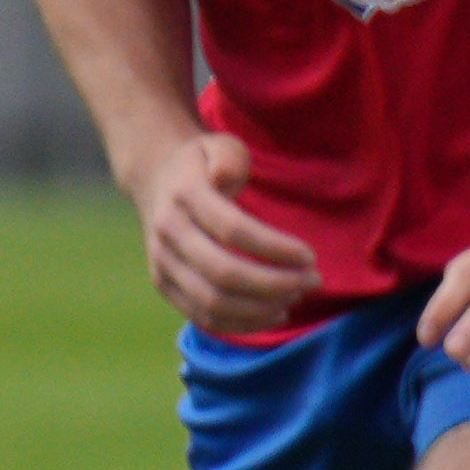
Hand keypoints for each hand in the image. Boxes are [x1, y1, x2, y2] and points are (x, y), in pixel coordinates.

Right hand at [136, 127, 318, 335]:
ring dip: (262, 307)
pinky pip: (203, 318)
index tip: (310, 256)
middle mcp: (167, 233)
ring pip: (213, 303)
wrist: (156, 181)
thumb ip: (228, 156)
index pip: (233, 230)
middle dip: (276, 284)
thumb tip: (224, 177)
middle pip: (224, 274)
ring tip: (296, 296)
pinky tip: (275, 313)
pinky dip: (242, 324)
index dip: (275, 249)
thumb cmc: (203, 164)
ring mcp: (161, 263)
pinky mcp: (164, 285)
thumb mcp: (218, 144)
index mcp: (184, 196)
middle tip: (313, 280)